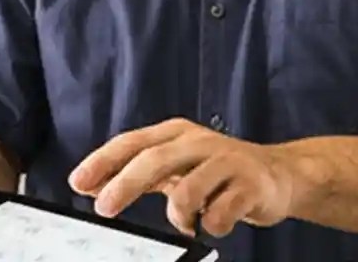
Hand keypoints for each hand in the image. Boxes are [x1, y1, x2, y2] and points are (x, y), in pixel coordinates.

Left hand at [69, 118, 306, 238]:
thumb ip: (140, 173)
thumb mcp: (178, 164)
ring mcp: (227, 161)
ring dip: (178, 214)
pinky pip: (220, 213)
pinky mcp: (251, 186)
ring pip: (187, 190)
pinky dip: (210, 224)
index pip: (131, 142)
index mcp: (176, 133)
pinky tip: (214, 222)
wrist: (280, 174)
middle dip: (124, 185)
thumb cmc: (219, 170)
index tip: (77, 182)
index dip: (102, 161)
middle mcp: (199, 142)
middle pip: (154, 160)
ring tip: (186, 221)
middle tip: (104, 208)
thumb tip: (94, 186)